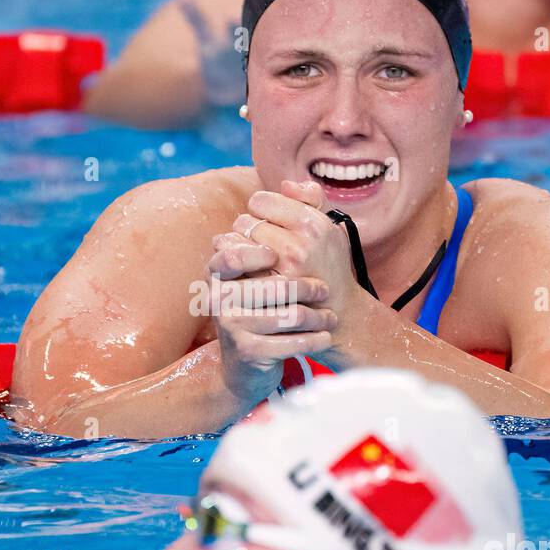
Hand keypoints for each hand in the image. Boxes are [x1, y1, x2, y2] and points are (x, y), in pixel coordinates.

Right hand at [205, 237, 335, 404]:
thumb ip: (282, 223)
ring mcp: (231, 326)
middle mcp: (219, 298)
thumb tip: (295, 184)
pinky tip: (324, 337)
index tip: (282, 258)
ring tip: (330, 318)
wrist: (244, 366)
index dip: (259, 253)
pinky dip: (314, 340)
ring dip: (317, 317)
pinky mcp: (248, 352)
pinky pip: (291, 342)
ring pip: (289, 315)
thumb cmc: (260, 309)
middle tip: (325, 291)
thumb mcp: (262, 272)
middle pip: (272, 286)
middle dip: (308, 289)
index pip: (233, 254)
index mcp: (219, 273)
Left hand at [234, 180, 361, 311]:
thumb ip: (311, 197)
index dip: (261, 208)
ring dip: (239, 249)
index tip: (268, 219)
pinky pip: (235, 270)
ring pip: (235, 245)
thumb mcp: (331, 224)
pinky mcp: (269, 292)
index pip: (258, 201)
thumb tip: (284, 185)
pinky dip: (235, 268)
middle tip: (260, 240)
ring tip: (254, 256)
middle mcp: (296, 246)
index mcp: (311, 223)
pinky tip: (247, 271)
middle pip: (243, 222)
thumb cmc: (330, 260)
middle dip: (248, 229)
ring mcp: (281, 271)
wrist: (337, 306)